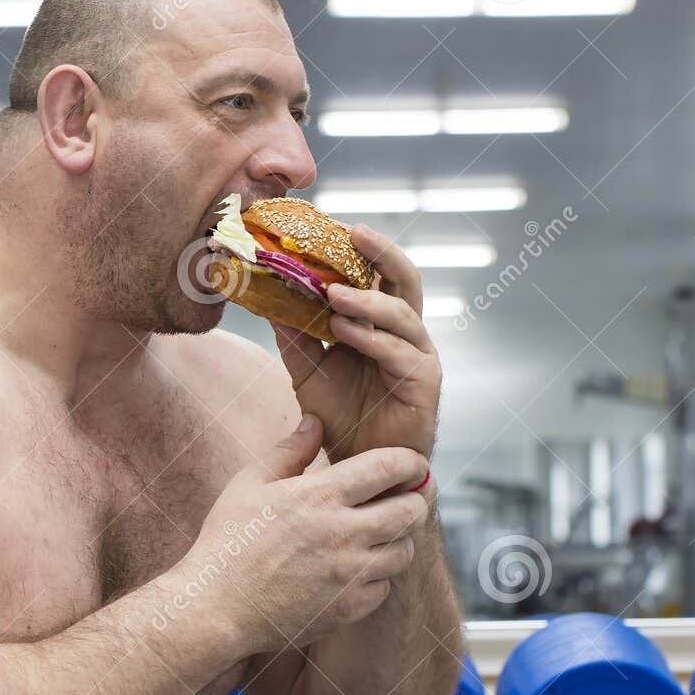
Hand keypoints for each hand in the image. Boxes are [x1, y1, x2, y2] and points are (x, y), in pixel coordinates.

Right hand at [179, 415, 430, 654]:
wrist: (215, 608)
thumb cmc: (227, 543)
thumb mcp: (249, 485)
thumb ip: (289, 451)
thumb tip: (315, 421)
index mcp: (320, 496)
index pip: (390, 467)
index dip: (411, 462)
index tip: (412, 465)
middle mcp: (343, 534)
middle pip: (411, 510)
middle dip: (415, 499)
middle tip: (404, 498)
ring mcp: (349, 574)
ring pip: (405, 551)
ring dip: (398, 540)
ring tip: (379, 534)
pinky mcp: (349, 607)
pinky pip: (386, 587)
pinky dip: (378, 576)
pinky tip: (356, 569)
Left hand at [274, 225, 441, 464]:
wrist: (360, 469)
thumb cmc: (341, 419)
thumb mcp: (307, 373)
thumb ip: (294, 339)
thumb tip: (270, 300)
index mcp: (381, 325)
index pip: (377, 276)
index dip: (360, 250)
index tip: (331, 226)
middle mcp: (405, 334)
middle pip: (405, 279)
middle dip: (382, 252)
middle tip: (353, 232)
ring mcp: (418, 356)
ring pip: (403, 313)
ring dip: (367, 300)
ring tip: (331, 292)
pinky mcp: (424, 383)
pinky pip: (400, 353)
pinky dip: (371, 338)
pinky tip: (344, 330)